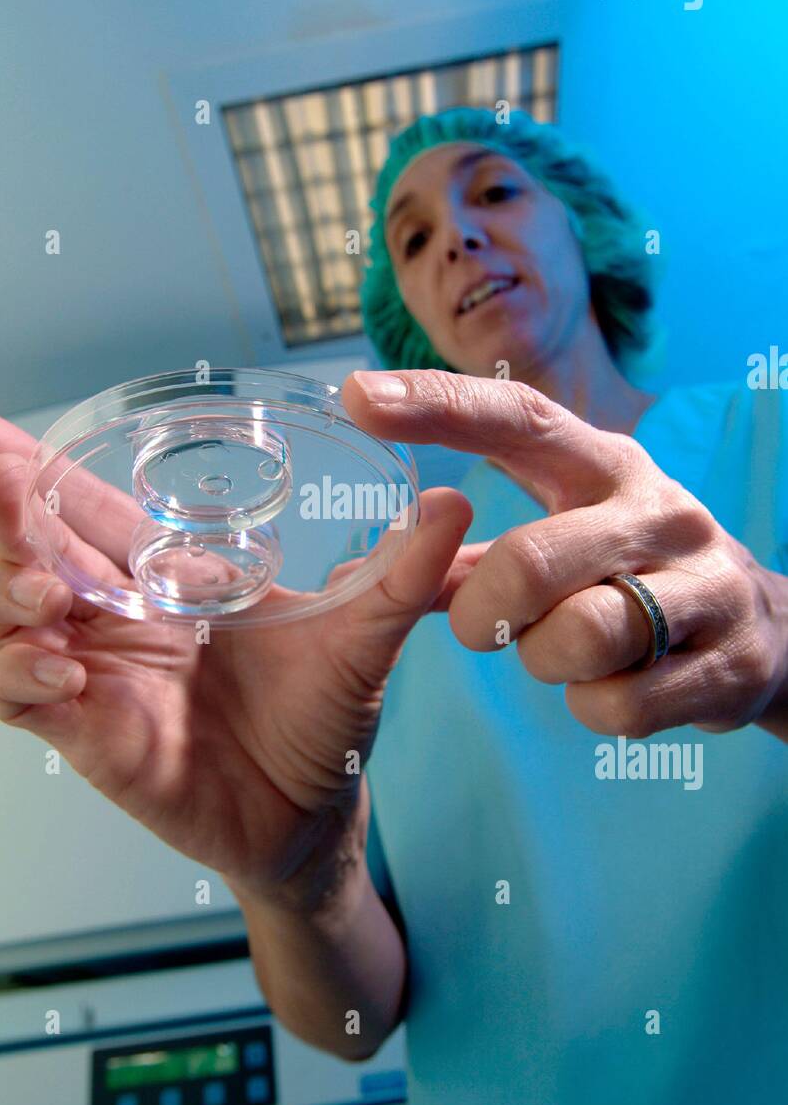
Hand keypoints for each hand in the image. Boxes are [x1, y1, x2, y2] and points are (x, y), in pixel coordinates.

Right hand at [0, 405, 472, 906]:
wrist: (317, 813)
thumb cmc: (325, 716)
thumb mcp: (361, 638)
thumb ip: (398, 575)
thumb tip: (453, 504)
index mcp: (167, 572)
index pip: (82, 503)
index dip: (24, 462)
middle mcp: (119, 613)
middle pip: (28, 546)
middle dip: (2, 508)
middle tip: (0, 479)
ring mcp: (97, 673)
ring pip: (7, 618)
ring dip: (7, 593)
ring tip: (48, 592)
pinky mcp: (91, 735)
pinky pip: (23, 700)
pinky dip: (25, 680)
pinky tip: (65, 674)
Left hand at [342, 370, 787, 741]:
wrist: (765, 633)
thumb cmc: (635, 572)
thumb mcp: (569, 537)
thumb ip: (473, 554)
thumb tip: (375, 565)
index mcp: (606, 465)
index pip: (518, 418)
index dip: (438, 406)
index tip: (358, 396)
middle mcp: (659, 511)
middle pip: (532, 559)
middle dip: (487, 610)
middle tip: (485, 624)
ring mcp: (706, 585)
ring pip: (579, 637)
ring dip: (546, 661)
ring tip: (568, 651)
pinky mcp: (730, 663)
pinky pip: (618, 705)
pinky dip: (594, 707)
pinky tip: (620, 685)